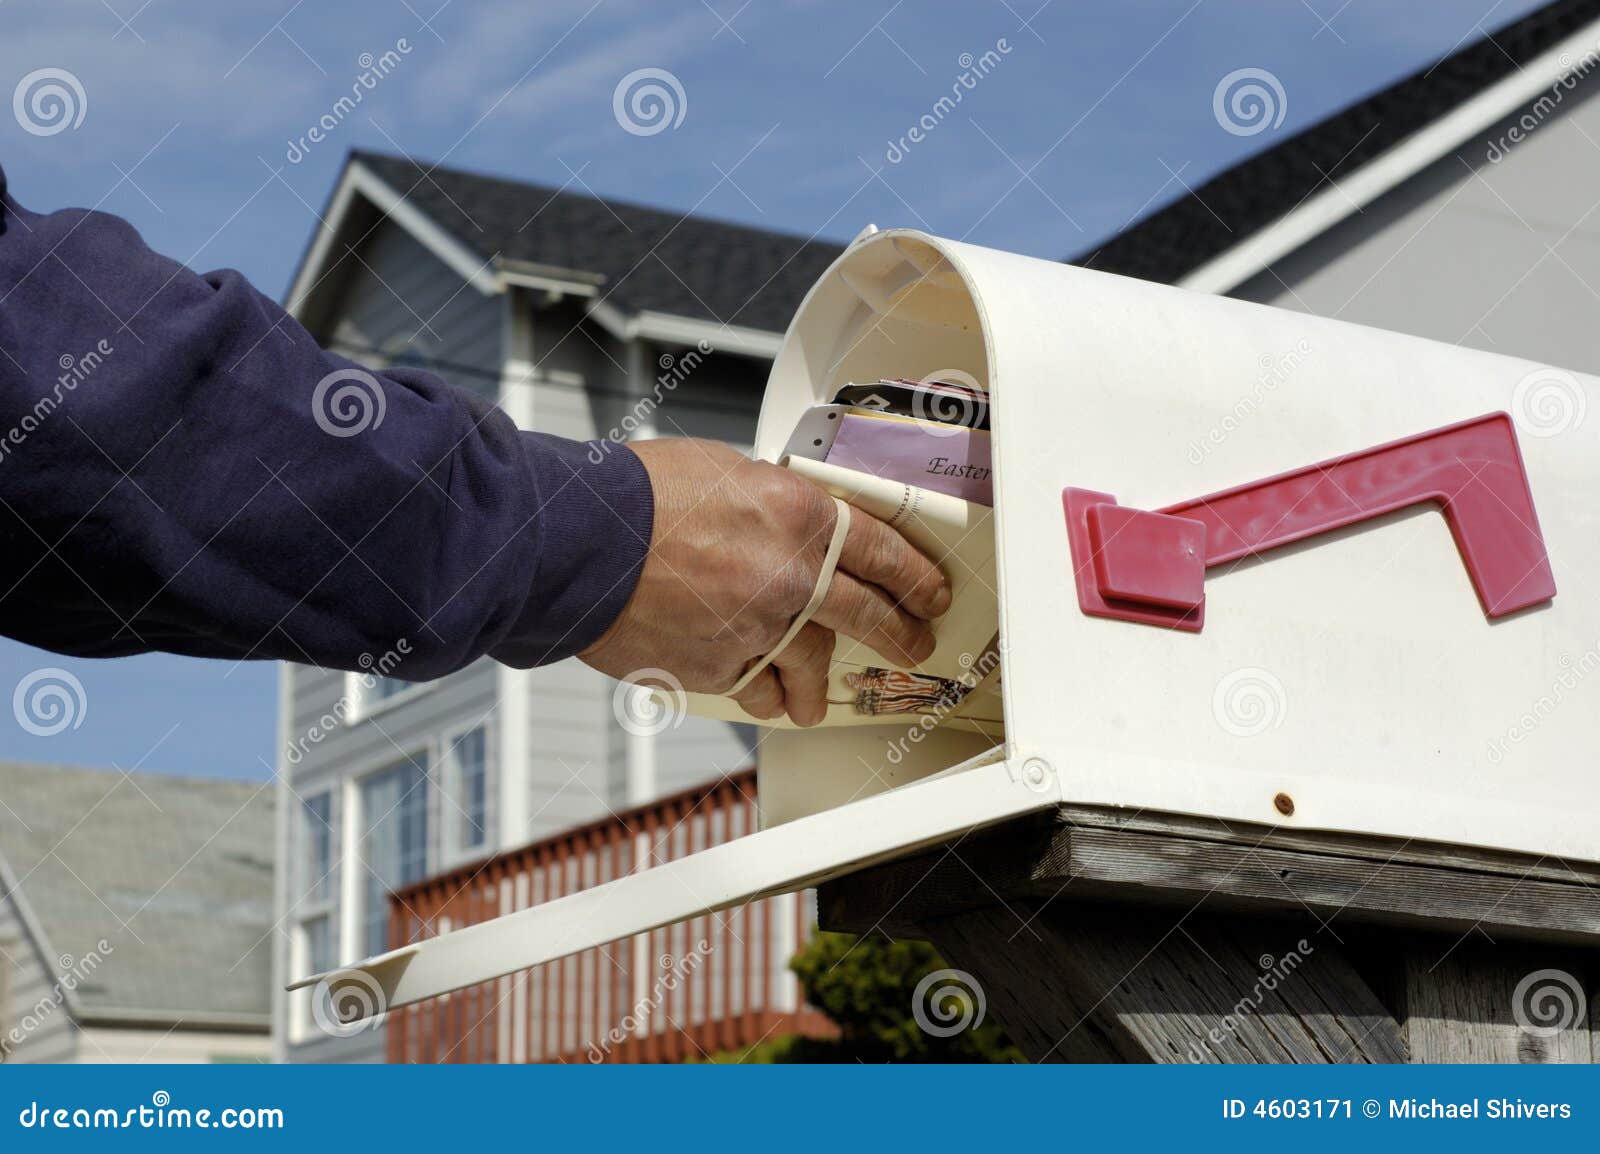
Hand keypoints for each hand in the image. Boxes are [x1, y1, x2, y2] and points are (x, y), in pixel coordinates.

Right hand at [580, 438, 950, 725]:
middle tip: (914, 644)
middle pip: (866, 614)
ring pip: (810, 663)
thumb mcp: (726, 471)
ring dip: (819, 684)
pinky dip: (763, 693)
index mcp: (800, 515)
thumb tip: (785, 523)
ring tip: (820, 699)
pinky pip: (756, 687)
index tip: (930, 592)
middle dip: (898, 633)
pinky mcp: (720, 666)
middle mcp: (791, 575)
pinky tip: (769, 699)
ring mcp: (758, 627)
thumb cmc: (636, 495)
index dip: (915, 575)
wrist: (578, 541)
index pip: (882, 550)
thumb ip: (770, 505)